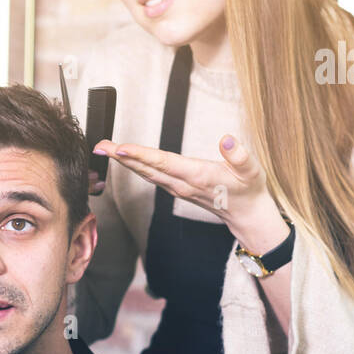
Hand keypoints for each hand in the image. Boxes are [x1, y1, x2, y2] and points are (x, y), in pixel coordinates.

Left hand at [93, 134, 283, 248]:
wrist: (246, 215)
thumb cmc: (249, 190)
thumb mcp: (252, 172)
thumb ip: (240, 156)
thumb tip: (228, 139)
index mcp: (197, 176)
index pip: (164, 163)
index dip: (142, 156)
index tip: (121, 148)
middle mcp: (181, 184)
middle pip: (147, 168)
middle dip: (122, 157)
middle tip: (100, 145)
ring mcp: (177, 188)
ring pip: (146, 173)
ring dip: (124, 161)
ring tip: (105, 149)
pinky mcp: (176, 188)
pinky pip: (151, 176)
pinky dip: (135, 166)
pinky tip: (124, 158)